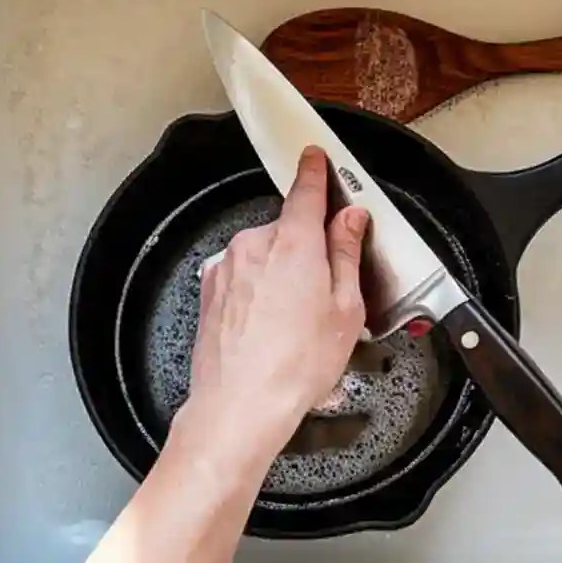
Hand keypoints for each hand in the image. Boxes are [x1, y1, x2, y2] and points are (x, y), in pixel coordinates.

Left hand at [181, 146, 369, 459]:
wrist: (240, 405)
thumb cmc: (295, 366)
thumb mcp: (345, 309)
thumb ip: (347, 255)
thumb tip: (351, 221)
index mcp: (294, 242)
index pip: (306, 190)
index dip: (315, 171)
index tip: (316, 157)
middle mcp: (255, 245)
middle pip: (289, 229)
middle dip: (308, 250)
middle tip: (328, 291)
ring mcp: (227, 267)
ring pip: (265, 255)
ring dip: (282, 274)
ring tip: (297, 323)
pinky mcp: (210, 290)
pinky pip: (243, 277)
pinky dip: (259, 292)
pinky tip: (271, 329)